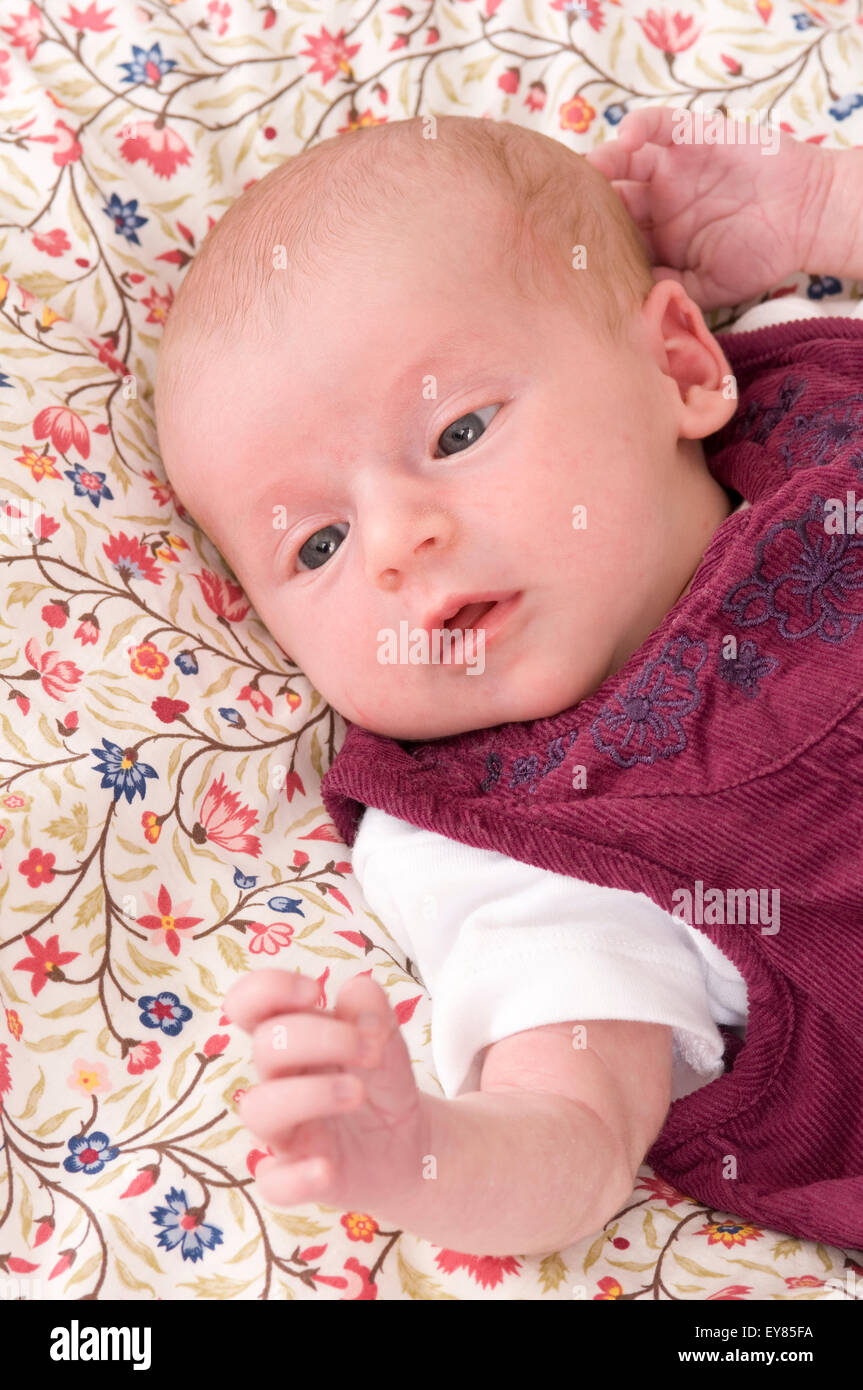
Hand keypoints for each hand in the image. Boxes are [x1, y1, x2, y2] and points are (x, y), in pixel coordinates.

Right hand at [224, 969, 428, 1212]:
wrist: (410, 1144)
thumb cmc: (379, 1081)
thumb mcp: (386, 1039)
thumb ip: (373, 1011)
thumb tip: (357, 989)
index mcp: (291, 1040)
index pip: (248, 1005)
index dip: (268, 989)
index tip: (313, 991)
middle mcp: (279, 1082)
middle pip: (265, 1047)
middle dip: (320, 1037)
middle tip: (370, 1049)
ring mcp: (285, 1132)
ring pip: (259, 1110)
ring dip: (310, 1094)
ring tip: (358, 1093)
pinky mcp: (298, 1177)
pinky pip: (274, 1184)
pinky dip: (296, 1177)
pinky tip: (327, 1167)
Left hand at [586, 106, 823, 309]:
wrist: (806, 220)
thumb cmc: (760, 258)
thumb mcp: (707, 288)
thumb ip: (666, 290)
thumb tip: (622, 299)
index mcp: (655, 239)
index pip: (611, 237)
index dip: (590, 239)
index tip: (569, 248)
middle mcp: (657, 202)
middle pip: (609, 196)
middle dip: (587, 200)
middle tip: (566, 206)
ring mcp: (672, 168)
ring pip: (625, 159)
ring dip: (604, 162)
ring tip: (591, 169)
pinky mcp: (691, 136)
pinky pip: (657, 125)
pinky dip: (638, 126)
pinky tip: (626, 139)